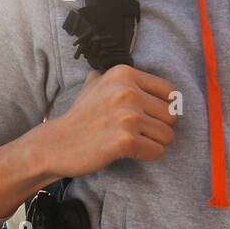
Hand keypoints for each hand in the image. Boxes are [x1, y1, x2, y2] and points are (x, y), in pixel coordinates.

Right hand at [45, 65, 178, 177]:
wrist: (57, 144)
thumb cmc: (81, 116)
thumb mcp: (95, 83)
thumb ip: (121, 78)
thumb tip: (155, 83)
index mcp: (123, 74)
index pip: (170, 92)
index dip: (162, 107)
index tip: (146, 115)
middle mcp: (127, 91)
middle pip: (172, 115)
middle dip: (157, 127)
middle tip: (135, 131)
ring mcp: (126, 116)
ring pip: (167, 135)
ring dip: (153, 142)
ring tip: (130, 141)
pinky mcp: (125, 140)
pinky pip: (157, 151)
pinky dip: (146, 155)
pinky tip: (127, 151)